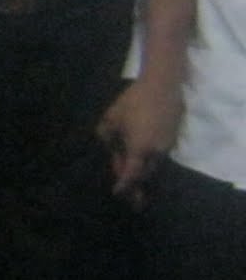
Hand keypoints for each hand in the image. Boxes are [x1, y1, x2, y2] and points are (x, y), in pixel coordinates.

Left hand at [97, 76, 182, 202]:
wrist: (163, 86)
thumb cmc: (133, 101)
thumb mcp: (112, 117)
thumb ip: (106, 135)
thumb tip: (106, 145)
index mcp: (139, 148)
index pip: (131, 174)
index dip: (124, 185)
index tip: (117, 192)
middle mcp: (156, 152)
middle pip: (144, 173)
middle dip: (134, 182)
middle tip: (124, 187)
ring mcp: (167, 146)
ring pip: (153, 165)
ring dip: (142, 170)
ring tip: (129, 170)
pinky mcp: (174, 139)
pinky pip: (159, 155)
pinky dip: (149, 159)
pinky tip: (141, 154)